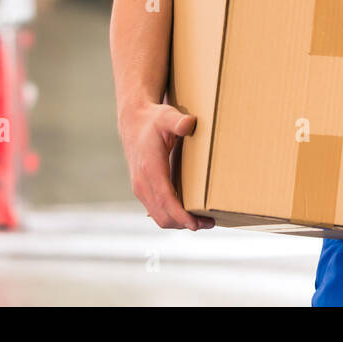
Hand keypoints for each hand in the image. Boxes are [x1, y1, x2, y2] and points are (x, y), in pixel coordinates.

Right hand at [118, 100, 214, 230]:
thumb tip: (189, 123)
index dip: (181, 216)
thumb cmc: (153, 120)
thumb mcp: (166, 116)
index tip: (196, 225)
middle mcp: (142, 183)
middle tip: (209, 223)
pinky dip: (171, 216)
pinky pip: (156, 211)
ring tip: (202, 221)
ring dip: (179, 223)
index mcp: (150, 169)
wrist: (133, 122)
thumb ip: (177, 121)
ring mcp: (140, 188)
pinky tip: (186, 213)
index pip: (166, 200)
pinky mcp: (142, 190)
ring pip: (159, 217)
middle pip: (163, 215)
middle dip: (185, 224)